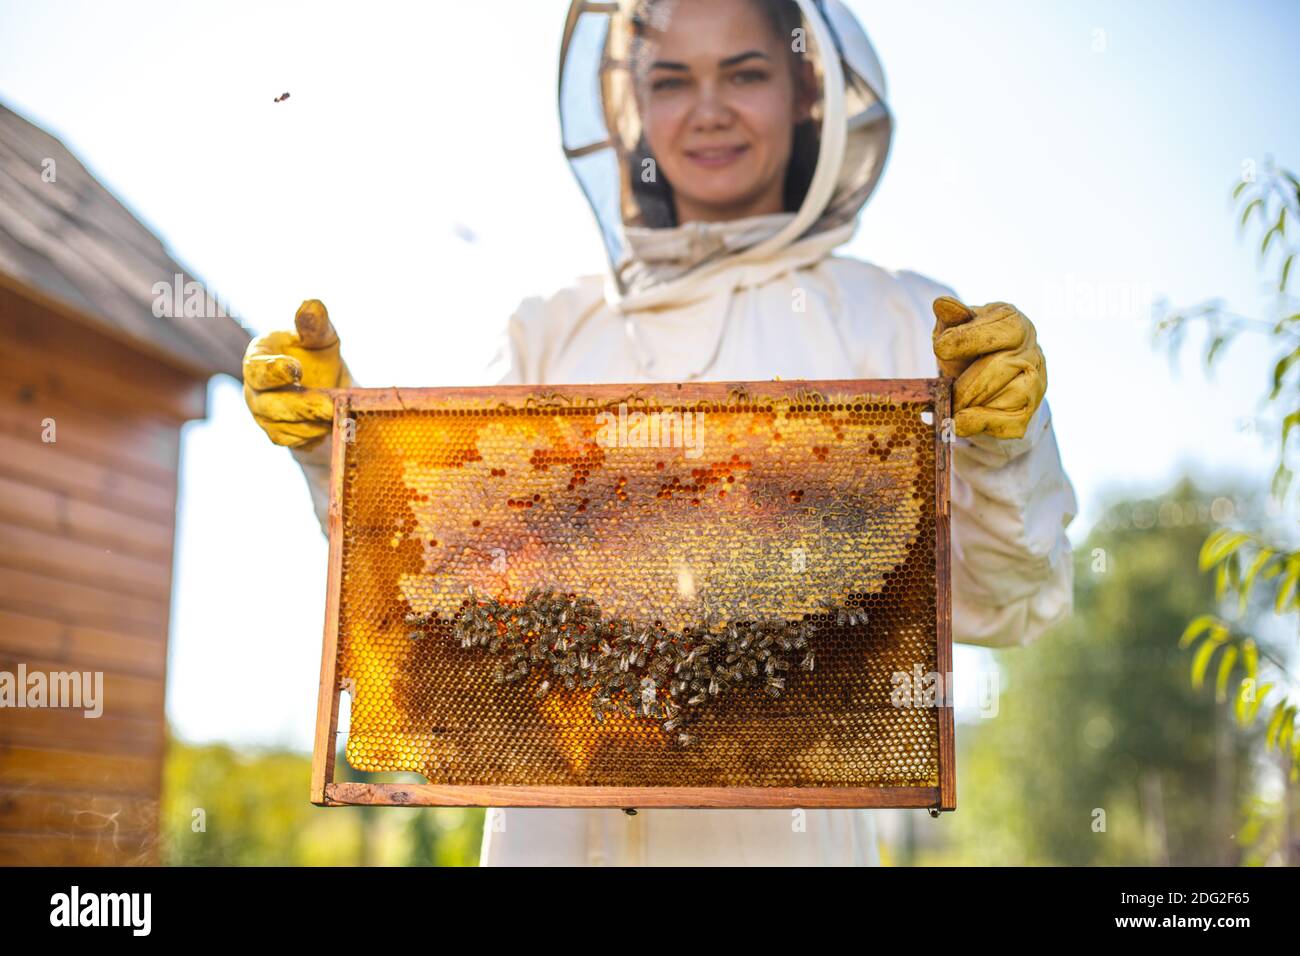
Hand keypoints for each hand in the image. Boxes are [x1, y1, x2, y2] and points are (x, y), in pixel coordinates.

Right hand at [242, 299, 350, 448]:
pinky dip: (313, 434)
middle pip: (268, 404)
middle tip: (330, 405)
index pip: (256, 368)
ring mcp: (264, 415)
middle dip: (301, 405)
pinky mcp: (278, 435)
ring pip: (282, 427)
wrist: (330, 391)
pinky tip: (329, 423)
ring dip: (312, 422)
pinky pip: (293, 441)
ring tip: (337, 410)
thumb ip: (315, 324)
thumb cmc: (319, 357)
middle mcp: (255, 389)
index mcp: (258, 358)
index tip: (296, 369)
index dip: (274, 370)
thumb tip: (312, 304)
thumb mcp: (322, 338)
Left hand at [931, 297, 1046, 439]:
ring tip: (953, 403)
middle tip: (945, 391)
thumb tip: (942, 304)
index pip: (1000, 328)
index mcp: (1015, 323)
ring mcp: (1035, 384)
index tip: (940, 348)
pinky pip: (1005, 423)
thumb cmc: (967, 352)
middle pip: (1000, 367)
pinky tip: (963, 420)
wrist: (985, 388)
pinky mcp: (1028, 413)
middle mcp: (1032, 351)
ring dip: (970, 404)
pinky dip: (978, 424)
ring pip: (1003, 398)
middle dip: (966, 382)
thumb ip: (950, 320)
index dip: (969, 338)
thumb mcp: (955, 332)